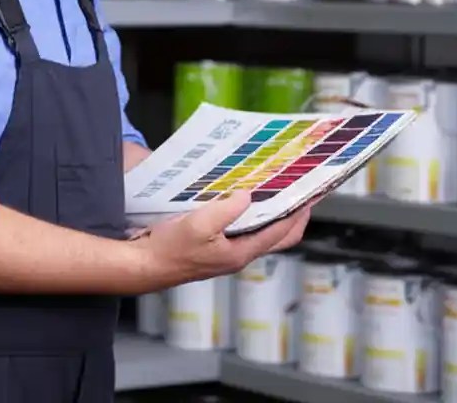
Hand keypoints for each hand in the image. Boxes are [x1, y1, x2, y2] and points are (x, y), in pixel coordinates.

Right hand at [133, 190, 311, 290]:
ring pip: (263, 233)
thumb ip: (226, 209)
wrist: (145, 265)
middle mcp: (239, 254)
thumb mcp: (198, 224)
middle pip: (280, 237)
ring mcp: (228, 253)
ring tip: (277, 191)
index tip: (311, 195)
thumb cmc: (169, 250)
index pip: (282, 232)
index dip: (299, 213)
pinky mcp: (216, 248)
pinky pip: (244, 231)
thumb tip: (247, 196)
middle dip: (295, 216)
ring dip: (274, 214)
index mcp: (241, 252)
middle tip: (302, 193)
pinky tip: (243, 200)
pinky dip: (252, 216)